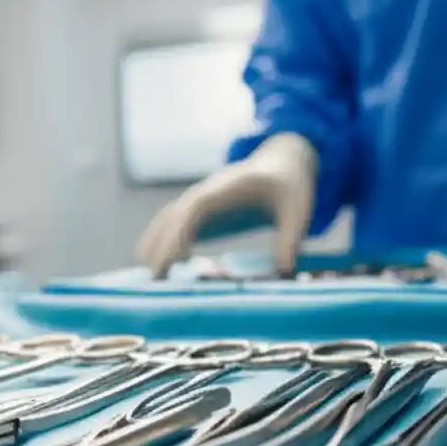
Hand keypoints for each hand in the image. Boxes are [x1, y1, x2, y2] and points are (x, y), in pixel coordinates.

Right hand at [136, 133, 317, 278]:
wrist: (282, 162)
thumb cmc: (290, 184)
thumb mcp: (298, 209)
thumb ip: (290, 238)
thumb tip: (284, 271)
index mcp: (226, 189)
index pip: (193, 210)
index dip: (178, 234)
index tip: (169, 261)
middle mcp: (206, 193)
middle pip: (173, 218)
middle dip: (160, 247)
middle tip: (153, 283)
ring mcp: (200, 202)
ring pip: (167, 221)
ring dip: (155, 246)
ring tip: (148, 281)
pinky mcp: (202, 214)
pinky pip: (175, 227)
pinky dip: (163, 245)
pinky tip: (160, 272)